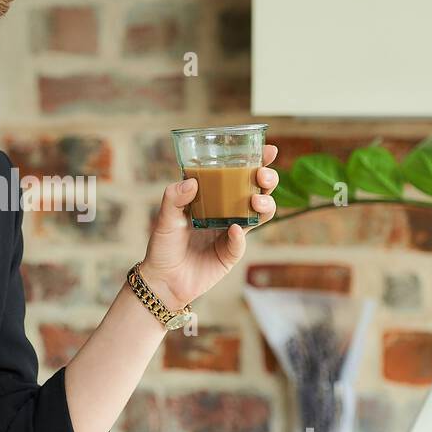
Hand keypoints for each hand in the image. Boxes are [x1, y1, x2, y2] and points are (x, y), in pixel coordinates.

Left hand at [139, 143, 279, 309]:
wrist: (163, 281)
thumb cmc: (163, 246)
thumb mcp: (164, 218)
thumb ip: (174, 198)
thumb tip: (192, 181)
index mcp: (211, 196)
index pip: (236, 174)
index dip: (255, 161)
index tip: (269, 149)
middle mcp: (225, 211)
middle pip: (255, 191)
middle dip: (267, 180)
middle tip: (264, 176)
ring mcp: (231, 231)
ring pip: (258, 214)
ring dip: (264, 205)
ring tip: (256, 201)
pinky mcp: (231, 253)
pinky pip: (240, 242)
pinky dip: (239, 236)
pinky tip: (233, 230)